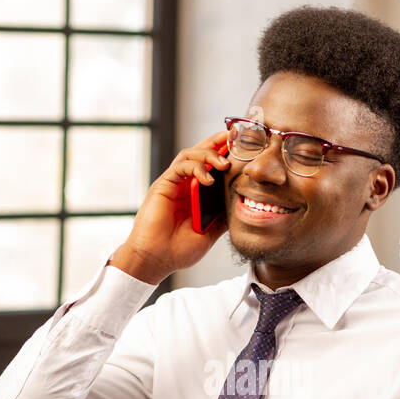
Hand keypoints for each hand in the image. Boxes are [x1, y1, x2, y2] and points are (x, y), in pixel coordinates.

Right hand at [108, 132, 230, 282]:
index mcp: (195, 194)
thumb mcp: (209, 233)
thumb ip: (222, 218)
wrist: (156, 260)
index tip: (243, 149)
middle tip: (235, 137)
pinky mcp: (163, 185)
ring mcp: (173, 184)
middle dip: (218, 142)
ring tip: (224, 164)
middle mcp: (183, 185)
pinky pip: (180, 167)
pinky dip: (196, 168)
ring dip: (209, 154)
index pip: (210, 166)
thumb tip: (241, 208)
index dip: (224, 154)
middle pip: (200, 152)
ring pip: (190, 154)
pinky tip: (208, 179)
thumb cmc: (178, 250)